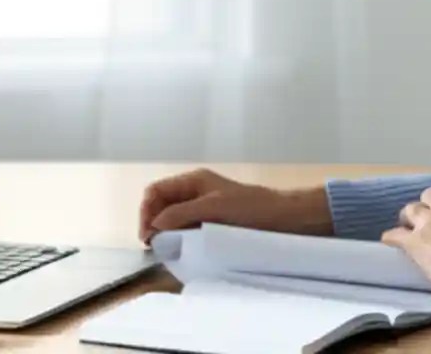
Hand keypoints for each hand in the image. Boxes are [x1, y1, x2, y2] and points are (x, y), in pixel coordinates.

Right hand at [138, 168, 332, 243]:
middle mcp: (195, 192)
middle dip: (152, 223)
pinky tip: (181, 250)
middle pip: (161, 205)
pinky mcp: (212, 224)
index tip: (147, 236)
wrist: (284, 219)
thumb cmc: (250, 208)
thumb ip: (182, 213)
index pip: (156, 191)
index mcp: (193, 181)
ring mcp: (203, 208)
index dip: (146, 211)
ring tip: (165, 250)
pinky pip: (187, 229)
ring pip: (173, 219)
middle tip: (154, 247)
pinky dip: (179, 238)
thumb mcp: (213, 208)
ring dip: (165, 233)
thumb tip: (154, 224)